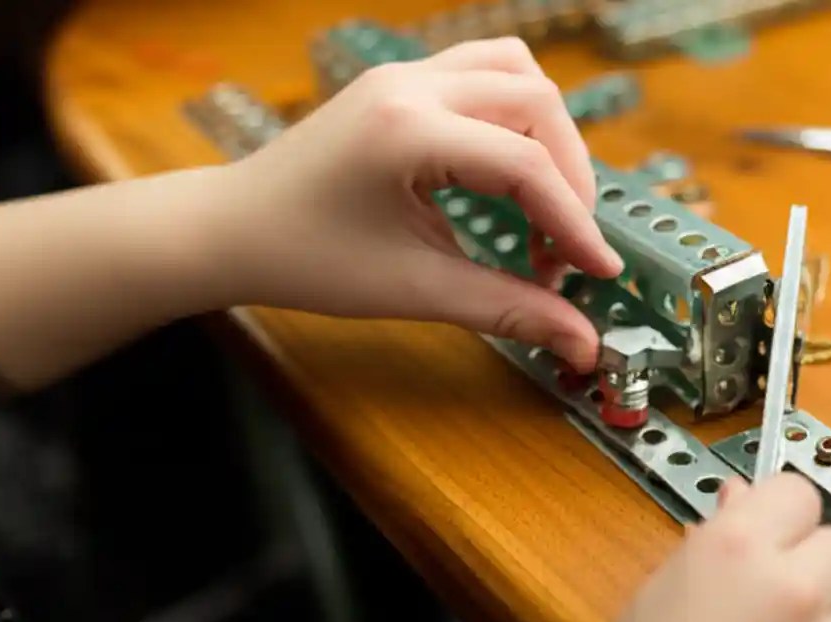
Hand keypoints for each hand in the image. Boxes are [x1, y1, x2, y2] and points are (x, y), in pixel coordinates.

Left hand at [210, 37, 621, 371]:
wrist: (231, 230)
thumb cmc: (305, 259)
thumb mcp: (411, 289)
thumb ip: (506, 308)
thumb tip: (581, 340)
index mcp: (406, 130)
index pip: (525, 163)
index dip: (574, 222)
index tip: (599, 270)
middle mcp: (410, 85)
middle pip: (536, 103)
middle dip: (569, 176)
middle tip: (564, 248)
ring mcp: (405, 74)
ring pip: (517, 72)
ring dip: (550, 133)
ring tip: (546, 202)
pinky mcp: (403, 81)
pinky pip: (486, 71)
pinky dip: (518, 113)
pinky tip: (512, 167)